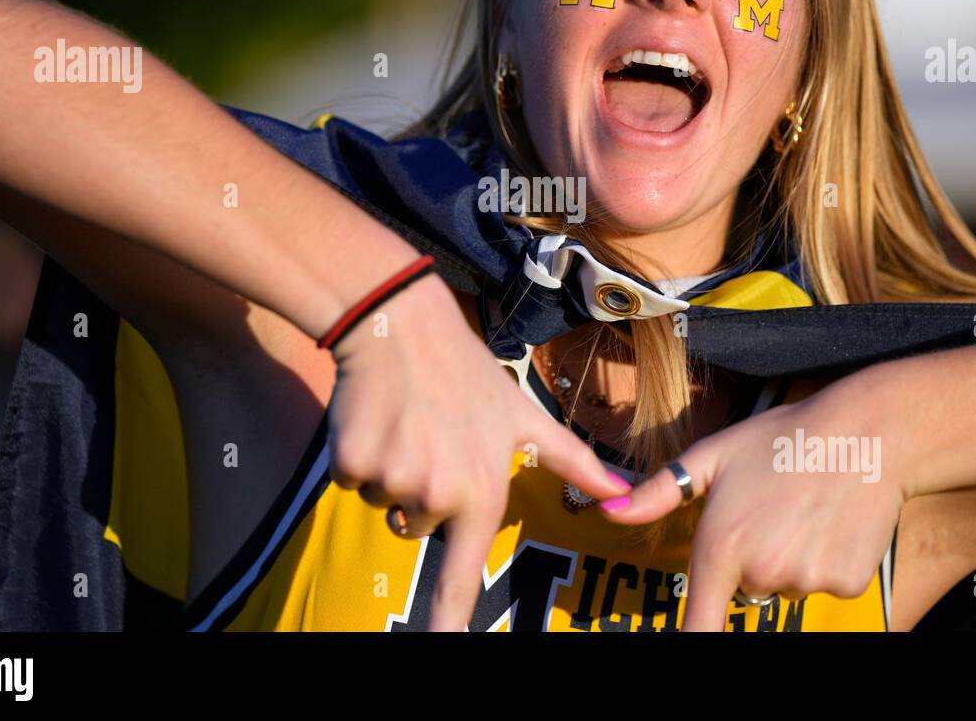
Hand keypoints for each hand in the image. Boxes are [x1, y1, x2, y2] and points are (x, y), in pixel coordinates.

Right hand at [325, 272, 631, 630]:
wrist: (404, 327)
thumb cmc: (468, 374)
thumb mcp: (525, 418)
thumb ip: (575, 465)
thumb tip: (625, 496)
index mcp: (480, 492)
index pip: (460, 579)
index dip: (446, 624)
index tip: (441, 648)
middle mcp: (437, 496)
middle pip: (414, 530)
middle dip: (419, 492)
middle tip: (432, 437)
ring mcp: (392, 481)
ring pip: (382, 504)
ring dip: (389, 471)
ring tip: (408, 422)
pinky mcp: (351, 465)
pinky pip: (351, 482)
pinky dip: (357, 456)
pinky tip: (378, 417)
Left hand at [598, 367, 908, 630]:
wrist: (867, 434)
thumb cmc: (782, 438)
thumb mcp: (713, 455)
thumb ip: (658, 492)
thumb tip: (609, 509)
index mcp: (722, 546)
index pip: (698, 625)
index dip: (693, 635)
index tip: (692, 634)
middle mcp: (761, 573)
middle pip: (747, 589)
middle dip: (752, 561)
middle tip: (770, 511)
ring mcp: (806, 582)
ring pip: (787, 585)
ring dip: (791, 559)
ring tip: (804, 508)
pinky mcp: (846, 584)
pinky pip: (825, 583)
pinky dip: (828, 561)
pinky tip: (833, 519)